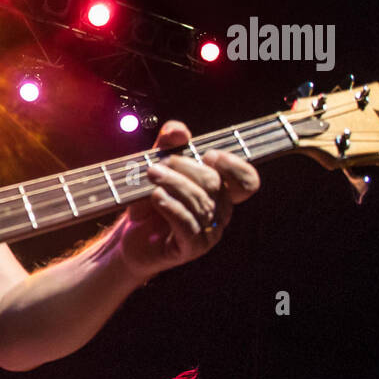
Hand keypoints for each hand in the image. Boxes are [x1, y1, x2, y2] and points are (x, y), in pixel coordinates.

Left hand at [116, 121, 259, 281]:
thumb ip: (168, 144)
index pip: (248, 181)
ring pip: (200, 203)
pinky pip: (188, 224)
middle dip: (185, 168)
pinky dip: (171, 207)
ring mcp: (209, 234)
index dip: (235, 166)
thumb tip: (179, 130)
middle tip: (157, 164)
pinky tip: (156, 197)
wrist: (130, 236)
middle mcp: (220, 214)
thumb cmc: (148, 201)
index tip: (208, 155)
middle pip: (215, 184)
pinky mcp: (191, 248)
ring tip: (151, 175)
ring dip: (173, 184)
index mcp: (221, 193)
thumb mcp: (156, 166)